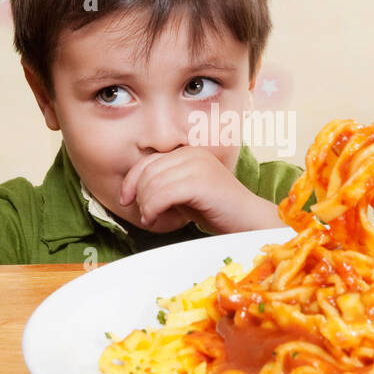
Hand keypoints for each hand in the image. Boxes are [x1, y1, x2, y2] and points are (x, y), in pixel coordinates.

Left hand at [118, 146, 286, 234]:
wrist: (248, 221)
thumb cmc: (217, 211)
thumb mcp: (186, 192)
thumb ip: (166, 184)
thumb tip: (134, 190)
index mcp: (189, 152)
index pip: (148, 161)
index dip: (131, 181)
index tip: (125, 200)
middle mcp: (192, 153)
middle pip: (147, 172)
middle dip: (139, 196)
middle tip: (145, 216)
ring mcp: (197, 165)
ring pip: (153, 184)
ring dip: (146, 206)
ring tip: (152, 220)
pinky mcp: (200, 182)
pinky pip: (162, 194)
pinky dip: (153, 209)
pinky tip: (157, 220)